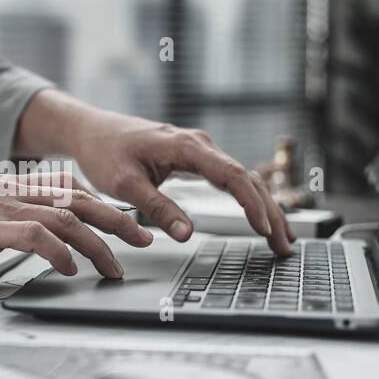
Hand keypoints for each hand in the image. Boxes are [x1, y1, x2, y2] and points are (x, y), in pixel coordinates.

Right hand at [0, 172, 153, 282]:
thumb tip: (40, 249)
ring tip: (114, 267)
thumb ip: (7, 231)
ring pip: (64, 218)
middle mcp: (6, 193)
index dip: (102, 205)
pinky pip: (33, 236)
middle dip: (117, 220)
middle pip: (76, 199)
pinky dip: (58, 252)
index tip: (127, 223)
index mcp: (6, 190)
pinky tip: (70, 269)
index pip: (66, 189)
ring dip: (97, 245)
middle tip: (144, 239)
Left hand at [16, 91, 294, 255]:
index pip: (233, 176)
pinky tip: (263, 219)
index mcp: (186, 147)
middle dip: (271, 213)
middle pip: (247, 179)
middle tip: (286, 246)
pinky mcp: (196, 158)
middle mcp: (199, 144)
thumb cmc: (105, 152)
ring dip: (266, 208)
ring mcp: (201, 150)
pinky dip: (250, 200)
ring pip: (244, 179)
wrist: (92, 131)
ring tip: (284, 239)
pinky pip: (232, 179)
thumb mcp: (125, 184)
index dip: (252, 205)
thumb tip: (188, 235)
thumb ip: (157, 208)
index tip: (264, 230)